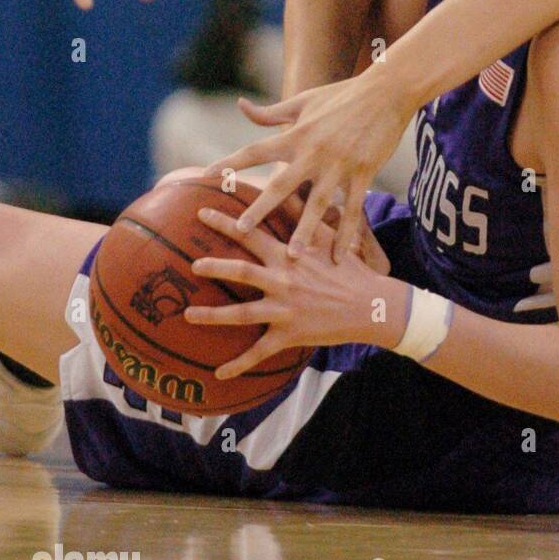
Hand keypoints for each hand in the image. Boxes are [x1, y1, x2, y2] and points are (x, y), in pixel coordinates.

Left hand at [183, 205, 396, 377]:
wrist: (371, 305)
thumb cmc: (348, 267)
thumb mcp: (328, 236)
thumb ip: (304, 213)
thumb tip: (289, 185)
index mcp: (288, 255)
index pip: (251, 234)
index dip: (226, 223)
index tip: (202, 212)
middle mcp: (282, 280)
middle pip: (241, 271)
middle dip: (214, 266)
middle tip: (191, 264)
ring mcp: (284, 309)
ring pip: (241, 314)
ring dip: (212, 315)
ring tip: (187, 314)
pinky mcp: (289, 334)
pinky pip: (259, 353)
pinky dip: (238, 365)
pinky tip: (218, 374)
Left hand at [202, 72, 413, 258]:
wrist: (386, 91)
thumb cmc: (342, 94)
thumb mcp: (304, 101)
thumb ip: (271, 113)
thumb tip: (240, 106)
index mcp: (296, 134)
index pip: (256, 150)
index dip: (231, 163)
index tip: (207, 176)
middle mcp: (314, 152)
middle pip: (282, 184)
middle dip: (260, 208)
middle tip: (240, 230)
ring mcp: (340, 164)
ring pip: (319, 204)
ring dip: (306, 231)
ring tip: (293, 256)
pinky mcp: (364, 173)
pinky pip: (354, 208)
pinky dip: (347, 233)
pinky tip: (341, 255)